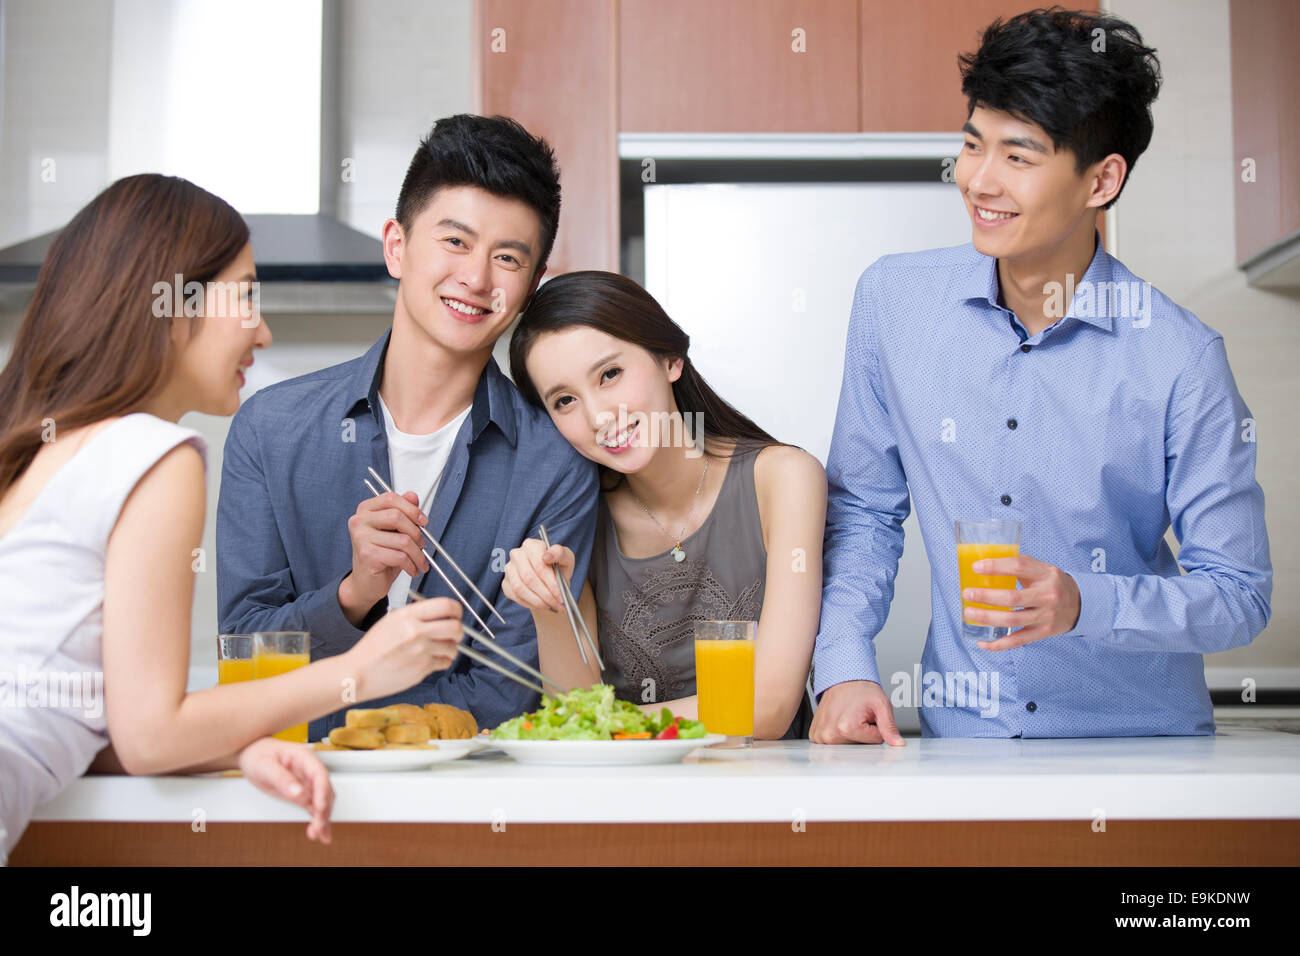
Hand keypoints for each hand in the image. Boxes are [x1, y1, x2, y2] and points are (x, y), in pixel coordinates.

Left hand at [238, 737, 333, 843]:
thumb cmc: (258, 755)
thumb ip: (281, 779)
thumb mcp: (264, 765)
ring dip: (322, 818)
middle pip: (324, 791)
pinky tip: (315, 831)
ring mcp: (307, 783)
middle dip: (323, 810)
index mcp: (304, 758)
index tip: (320, 808)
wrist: (251, 755)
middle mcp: (309, 770)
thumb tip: (298, 793)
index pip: (319, 775)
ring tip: (318, 834)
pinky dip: (315, 819)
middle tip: (318, 827)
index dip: (322, 792)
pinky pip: (312, 807)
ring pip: (321, 802)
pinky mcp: (302, 793)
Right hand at [338, 490, 430, 623]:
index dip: (411, 509)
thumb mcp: (394, 532)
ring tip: (420, 561)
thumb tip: (412, 496)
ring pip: (403, 540)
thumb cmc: (381, 556)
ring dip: (418, 554)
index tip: (423, 521)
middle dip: (416, 533)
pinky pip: (400, 556)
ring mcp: (361, 537)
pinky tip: (412, 569)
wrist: (365, 583)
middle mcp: (360, 521)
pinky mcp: (367, 555)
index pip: (391, 498)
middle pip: (397, 516)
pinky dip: (412, 565)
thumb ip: (403, 512)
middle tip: (422, 544)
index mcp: (366, 510)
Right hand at [344, 596, 462, 701]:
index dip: (456, 610)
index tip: (456, 615)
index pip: (446, 605)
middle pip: (456, 627)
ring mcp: (421, 651)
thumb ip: (415, 615)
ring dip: (451, 648)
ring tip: (440, 649)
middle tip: (454, 634)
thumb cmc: (373, 649)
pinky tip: (433, 660)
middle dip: (458, 631)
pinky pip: (445, 662)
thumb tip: (440, 613)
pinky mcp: (422, 668)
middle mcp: (416, 631)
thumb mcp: (391, 620)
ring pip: (453, 647)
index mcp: (408, 615)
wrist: (358, 673)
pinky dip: (443, 661)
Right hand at [502, 538, 574, 614]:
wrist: (549, 579)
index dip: (551, 582)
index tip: (560, 594)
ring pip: (520, 589)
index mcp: (531, 545)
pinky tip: (541, 604)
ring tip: (552, 606)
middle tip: (558, 604)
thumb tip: (547, 556)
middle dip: (546, 595)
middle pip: (529, 578)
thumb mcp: (566, 558)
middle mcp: (517, 554)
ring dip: (538, 601)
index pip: (539, 565)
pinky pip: (515, 596)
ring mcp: (509, 569)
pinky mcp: (505, 583)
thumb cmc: (558, 566)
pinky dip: (530, 603)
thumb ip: (560, 553)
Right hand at [809, 680, 904, 745]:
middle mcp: (830, 734)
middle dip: (863, 734)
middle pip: (859, 747)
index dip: (876, 729)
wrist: (843, 679)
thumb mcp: (881, 705)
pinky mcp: (816, 736)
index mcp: (846, 727)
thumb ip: (890, 727)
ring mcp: (821, 736)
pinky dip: (839, 735)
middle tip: (858, 717)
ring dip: (851, 735)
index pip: (875, 742)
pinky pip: (834, 744)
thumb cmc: (860, 689)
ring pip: (848, 747)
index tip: (868, 717)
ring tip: (848, 717)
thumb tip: (898, 743)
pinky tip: (840, 722)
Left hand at [962, 554, 1080, 650]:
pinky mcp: (1043, 633)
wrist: (1080, 604)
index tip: (976, 568)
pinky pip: (1017, 641)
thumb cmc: (1053, 584)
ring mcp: (1046, 617)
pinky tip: (982, 642)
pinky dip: (998, 644)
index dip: (996, 567)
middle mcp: (1048, 596)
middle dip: (986, 596)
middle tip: (967, 594)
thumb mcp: (1043, 569)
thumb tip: (987, 562)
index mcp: (1046, 575)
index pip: (1019, 567)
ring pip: (1012, 620)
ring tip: (969, 613)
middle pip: (1012, 598)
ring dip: (987, 618)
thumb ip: (1020, 564)